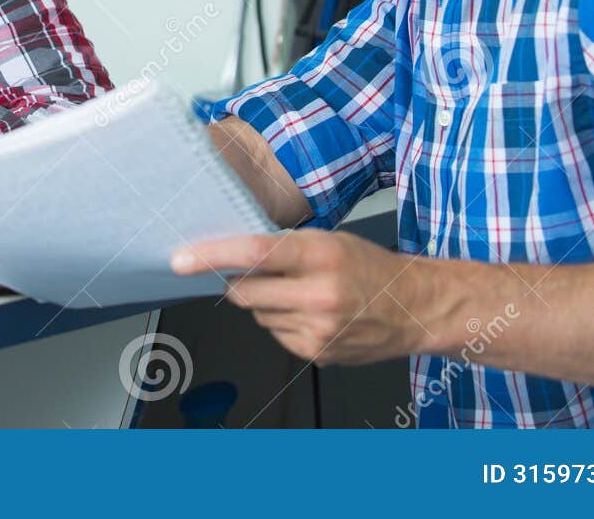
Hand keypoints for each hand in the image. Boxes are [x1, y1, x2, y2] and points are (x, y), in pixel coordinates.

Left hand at [172, 229, 430, 364]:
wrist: (412, 307)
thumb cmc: (367, 266)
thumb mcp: (327, 240)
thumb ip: (281, 247)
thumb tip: (229, 253)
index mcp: (320, 255)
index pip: (254, 253)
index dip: (212, 256)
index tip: (182, 260)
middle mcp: (318, 295)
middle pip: (244, 292)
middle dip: (238, 282)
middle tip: (254, 273)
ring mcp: (317, 330)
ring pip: (257, 315)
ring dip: (265, 303)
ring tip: (300, 294)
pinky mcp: (316, 354)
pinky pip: (275, 334)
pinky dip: (282, 322)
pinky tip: (310, 314)